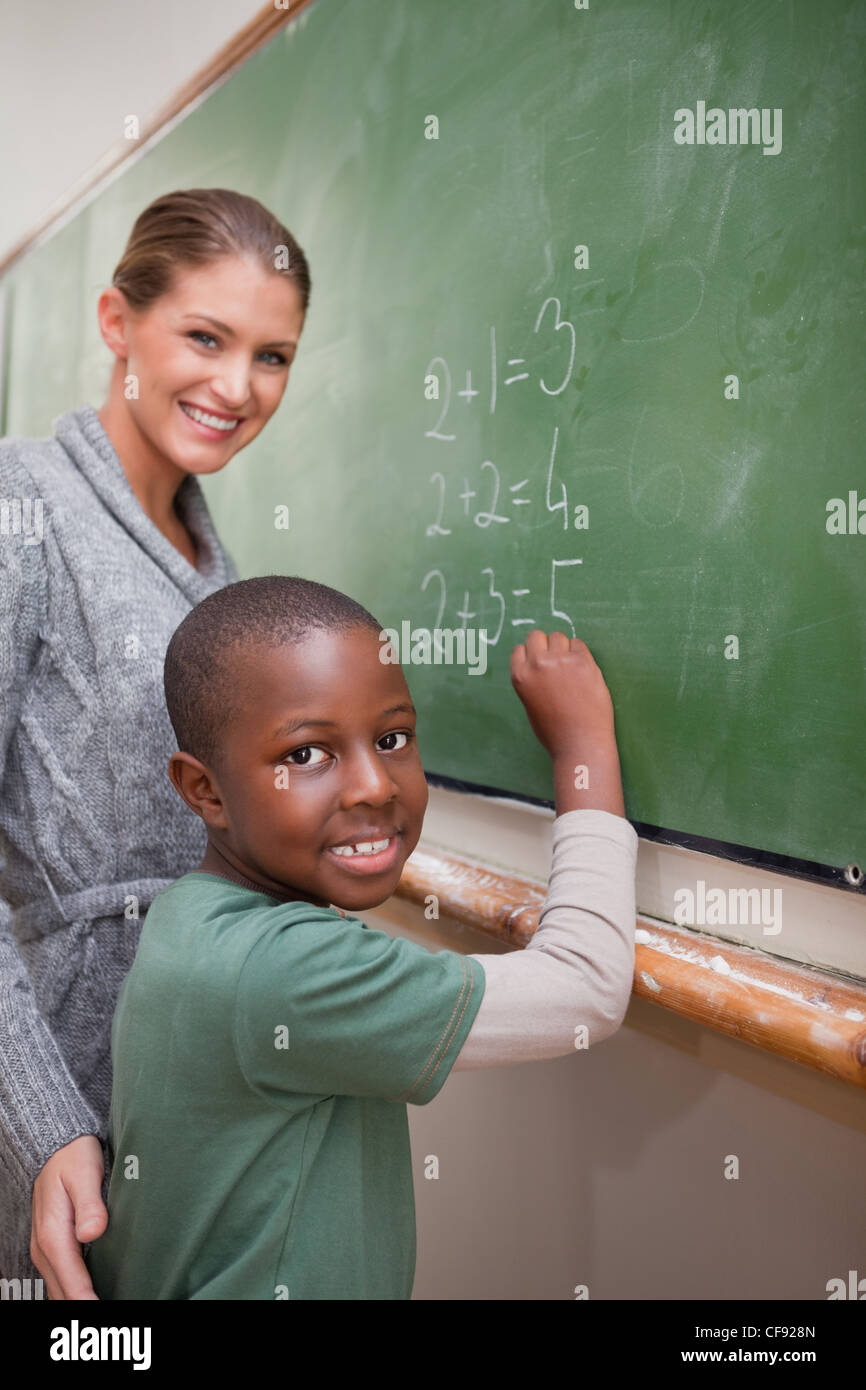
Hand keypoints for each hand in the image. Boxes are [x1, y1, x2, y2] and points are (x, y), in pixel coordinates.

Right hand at [31, 1134, 106, 1299]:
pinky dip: (74, 1292)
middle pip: (63, 1293)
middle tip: (114, 1316)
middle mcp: (44, 1248)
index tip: (104, 1311)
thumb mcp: (85, 1172)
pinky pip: (61, 1279)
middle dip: (83, 1307)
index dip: (87, 1301)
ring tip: (105, 1309)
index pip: (72, 1281)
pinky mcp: (53, 1247)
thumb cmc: (73, 1157)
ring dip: (78, 1301)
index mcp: (53, 1235)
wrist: (57, 1147)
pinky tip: (95, 1295)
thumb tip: (92, 1233)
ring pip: (60, 1290)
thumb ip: (89, 1203)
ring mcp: (46, 1250)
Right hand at [510, 629, 624, 817]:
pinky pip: (579, 644)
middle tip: (556, 663)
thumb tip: (539, 663)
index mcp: (520, 676)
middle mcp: (537, 664)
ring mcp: (561, 660)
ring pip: (559, 637)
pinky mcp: (583, 661)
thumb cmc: (555, 731)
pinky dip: (580, 654)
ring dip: (564, 648)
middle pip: (537, 635)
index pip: (519, 649)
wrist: (580, 742)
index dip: (530, 656)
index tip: (539, 665)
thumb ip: (531, 680)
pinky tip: (583, 672)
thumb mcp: (530, 704)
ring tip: (571, 669)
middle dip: (545, 646)